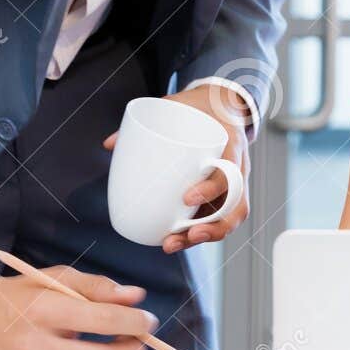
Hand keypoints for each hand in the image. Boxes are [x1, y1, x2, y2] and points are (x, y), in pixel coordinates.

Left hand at [103, 86, 250, 254]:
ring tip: (173, 244)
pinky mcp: (226, 193)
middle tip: (182, 235)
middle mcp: (239, 168)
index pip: (230, 171)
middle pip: (236, 206)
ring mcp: (236, 182)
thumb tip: (109, 144)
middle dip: (212, 227)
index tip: (187, 197)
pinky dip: (201, 231)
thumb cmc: (199, 108)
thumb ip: (146, 122)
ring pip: (231, 217)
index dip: (211, 188)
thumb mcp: (176, 104)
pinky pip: (221, 217)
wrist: (223, 106)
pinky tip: (178, 239)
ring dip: (206, 236)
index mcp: (231, 144)